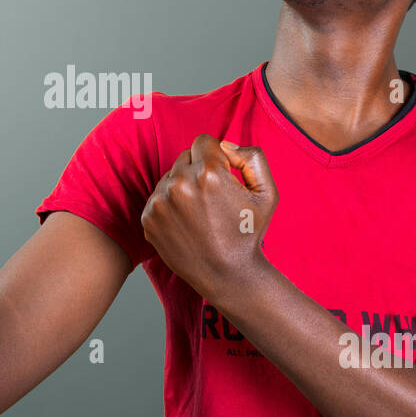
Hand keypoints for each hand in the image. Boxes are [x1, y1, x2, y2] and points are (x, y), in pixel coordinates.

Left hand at [140, 134, 278, 297]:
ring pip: (170, 177)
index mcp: (208, 174)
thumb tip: (225, 145)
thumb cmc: (248, 234)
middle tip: (213, 199)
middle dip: (198, 171)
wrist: (227, 276)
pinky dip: (170, 205)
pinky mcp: (148, 218)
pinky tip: (186, 223)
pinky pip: (158, 196)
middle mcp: (180, 184)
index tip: (222, 175)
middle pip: (185, 157)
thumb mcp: (267, 193)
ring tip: (200, 214)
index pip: (203, 141)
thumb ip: (252, 157)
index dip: (216, 156)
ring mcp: (160, 202)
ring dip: (183, 187)